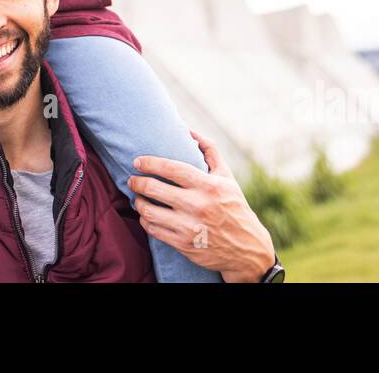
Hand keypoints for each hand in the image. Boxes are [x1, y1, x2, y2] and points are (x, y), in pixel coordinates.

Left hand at [129, 129, 276, 282]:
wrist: (246, 248)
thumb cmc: (234, 206)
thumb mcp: (227, 176)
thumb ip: (209, 150)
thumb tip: (188, 130)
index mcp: (208, 186)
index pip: (172, 169)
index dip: (150, 163)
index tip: (137, 161)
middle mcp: (198, 206)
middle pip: (155, 189)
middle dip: (137, 182)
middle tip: (133, 179)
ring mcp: (189, 227)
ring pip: (149, 212)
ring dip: (138, 203)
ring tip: (138, 197)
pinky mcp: (184, 245)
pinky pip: (154, 230)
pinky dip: (145, 221)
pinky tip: (146, 215)